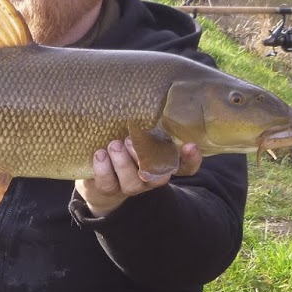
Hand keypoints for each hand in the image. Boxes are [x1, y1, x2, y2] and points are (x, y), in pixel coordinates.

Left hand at [75, 139, 200, 216]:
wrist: (99, 180)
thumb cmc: (122, 151)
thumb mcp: (136, 138)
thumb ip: (145, 129)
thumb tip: (146, 102)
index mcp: (161, 164)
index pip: (186, 167)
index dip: (191, 159)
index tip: (191, 145)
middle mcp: (149, 178)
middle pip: (156, 176)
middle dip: (144, 156)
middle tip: (130, 140)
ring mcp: (129, 186)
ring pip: (131, 181)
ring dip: (122, 162)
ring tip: (114, 145)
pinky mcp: (108, 190)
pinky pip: (107, 183)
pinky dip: (103, 167)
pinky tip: (100, 154)